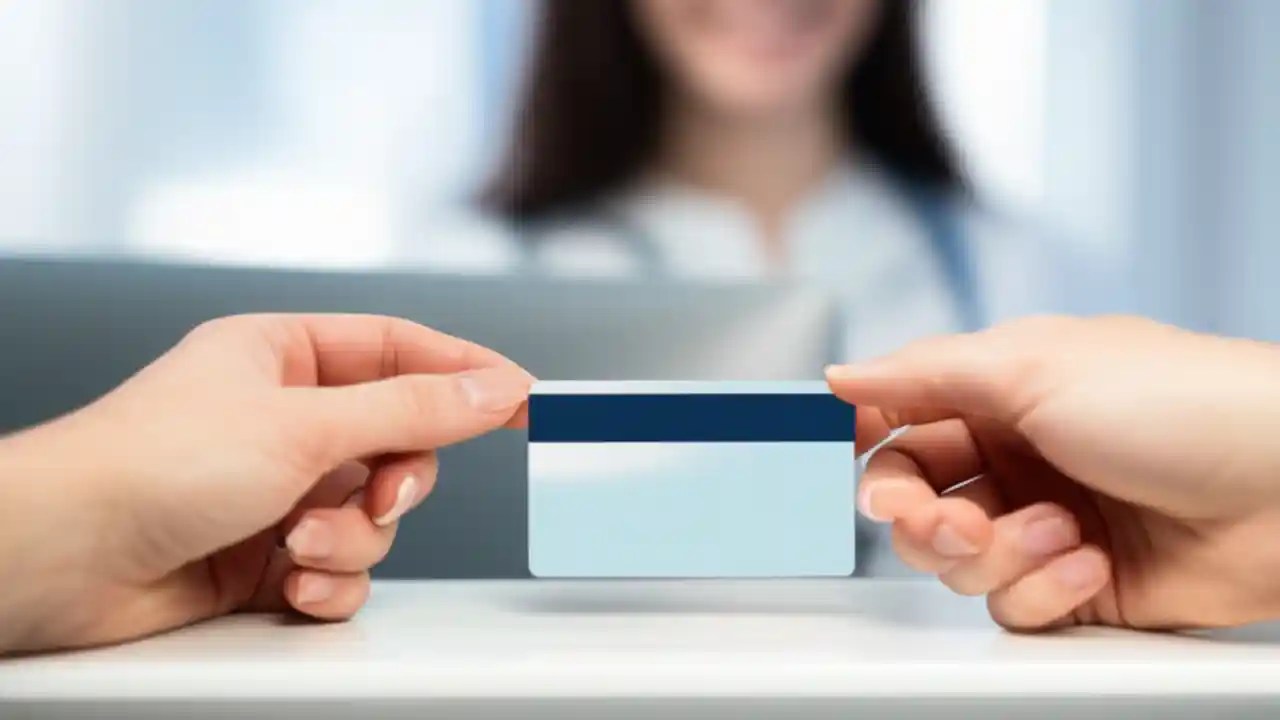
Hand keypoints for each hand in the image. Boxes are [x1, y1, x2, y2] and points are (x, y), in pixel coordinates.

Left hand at [0, 314, 532, 653]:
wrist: (62, 558)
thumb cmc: (152, 463)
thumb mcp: (305, 423)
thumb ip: (412, 409)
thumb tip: (493, 388)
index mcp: (285, 356)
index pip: (404, 350)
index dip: (468, 372)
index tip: (528, 397)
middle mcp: (284, 419)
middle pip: (398, 442)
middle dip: (395, 479)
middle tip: (381, 491)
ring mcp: (277, 488)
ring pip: (374, 514)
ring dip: (352, 537)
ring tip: (299, 543)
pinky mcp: (266, 553)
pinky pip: (341, 565)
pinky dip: (329, 579)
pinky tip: (291, 580)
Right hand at [827, 315, 1279, 630]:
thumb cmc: (1179, 403)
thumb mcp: (1034, 365)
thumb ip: (922, 374)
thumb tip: (839, 376)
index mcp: (1000, 394)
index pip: (900, 423)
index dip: (869, 446)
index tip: (851, 463)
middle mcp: (1016, 459)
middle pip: (915, 503)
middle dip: (924, 518)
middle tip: (950, 520)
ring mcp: (1043, 523)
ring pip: (956, 563)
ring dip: (999, 552)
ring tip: (1063, 529)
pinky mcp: (1075, 584)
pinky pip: (1011, 605)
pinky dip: (1044, 589)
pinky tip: (1091, 563)